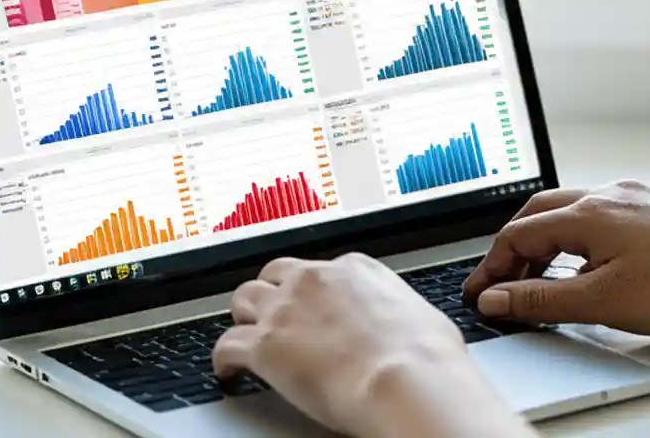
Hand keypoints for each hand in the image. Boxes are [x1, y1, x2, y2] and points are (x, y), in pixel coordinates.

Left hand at [213, 253, 532, 437]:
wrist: (406, 380)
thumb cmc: (426, 357)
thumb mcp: (423, 317)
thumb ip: (402, 314)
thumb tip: (411, 327)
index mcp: (355, 270)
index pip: (320, 269)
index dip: (311, 289)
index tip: (311, 304)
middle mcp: (315, 280)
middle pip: (275, 276)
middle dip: (271, 294)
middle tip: (272, 315)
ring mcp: (285, 310)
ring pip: (244, 299)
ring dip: (244, 318)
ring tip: (245, 336)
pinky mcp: (264, 345)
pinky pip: (226, 345)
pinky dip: (224, 359)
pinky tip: (228, 371)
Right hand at [463, 180, 649, 334]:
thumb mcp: (600, 302)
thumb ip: (540, 298)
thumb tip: (497, 297)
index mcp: (588, 213)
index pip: (518, 235)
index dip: (492, 267)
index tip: (479, 293)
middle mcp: (609, 195)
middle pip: (539, 214)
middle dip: (513, 248)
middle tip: (501, 282)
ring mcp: (635, 198)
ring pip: (571, 212)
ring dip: (546, 242)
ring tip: (540, 278)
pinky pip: (601, 215)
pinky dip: (578, 238)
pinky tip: (588, 264)